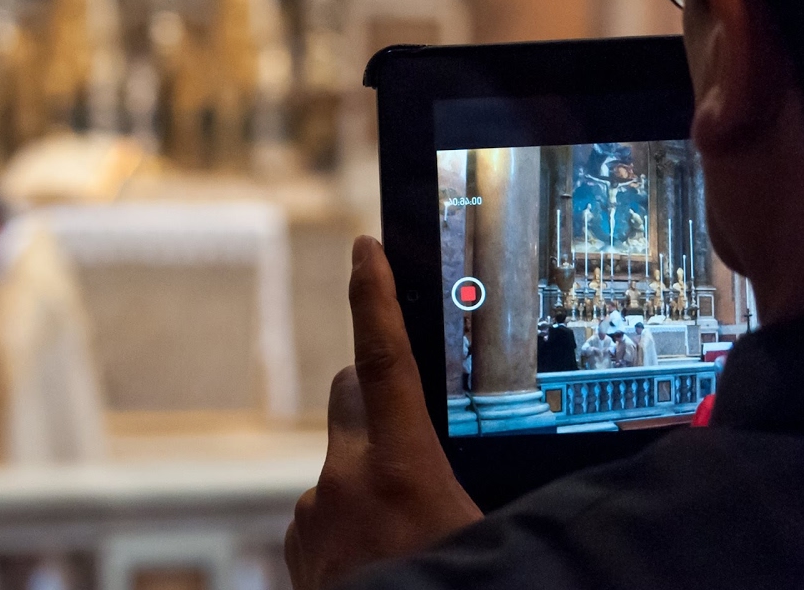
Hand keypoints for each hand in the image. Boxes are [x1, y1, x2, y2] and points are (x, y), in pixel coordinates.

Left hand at [285, 237, 482, 589]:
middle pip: (351, 394)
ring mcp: (310, 518)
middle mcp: (341, 484)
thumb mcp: (490, 535)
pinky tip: (382, 557)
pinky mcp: (294, 548)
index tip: (364, 246)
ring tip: (411, 533)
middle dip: (376, 393)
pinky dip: (348, 516)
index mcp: (400, 473)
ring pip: (340, 461)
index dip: (374, 297)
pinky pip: (324, 507)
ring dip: (366, 474)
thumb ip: (483, 490)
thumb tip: (509, 469)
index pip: (384, 361)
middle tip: (416, 431)